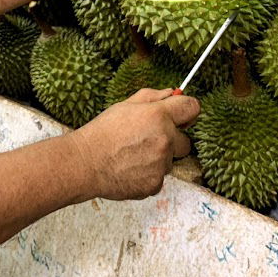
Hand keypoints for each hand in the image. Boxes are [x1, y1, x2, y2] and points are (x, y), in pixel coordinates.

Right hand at [67, 89, 199, 200]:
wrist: (85, 163)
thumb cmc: (102, 133)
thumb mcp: (124, 106)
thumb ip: (152, 96)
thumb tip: (171, 92)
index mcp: (158, 115)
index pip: (192, 108)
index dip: (187, 111)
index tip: (181, 115)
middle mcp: (165, 139)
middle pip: (186, 141)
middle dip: (172, 140)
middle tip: (147, 139)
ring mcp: (162, 164)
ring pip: (170, 161)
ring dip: (158, 158)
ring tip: (132, 155)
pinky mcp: (155, 184)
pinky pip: (159, 177)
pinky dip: (148, 174)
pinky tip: (130, 168)